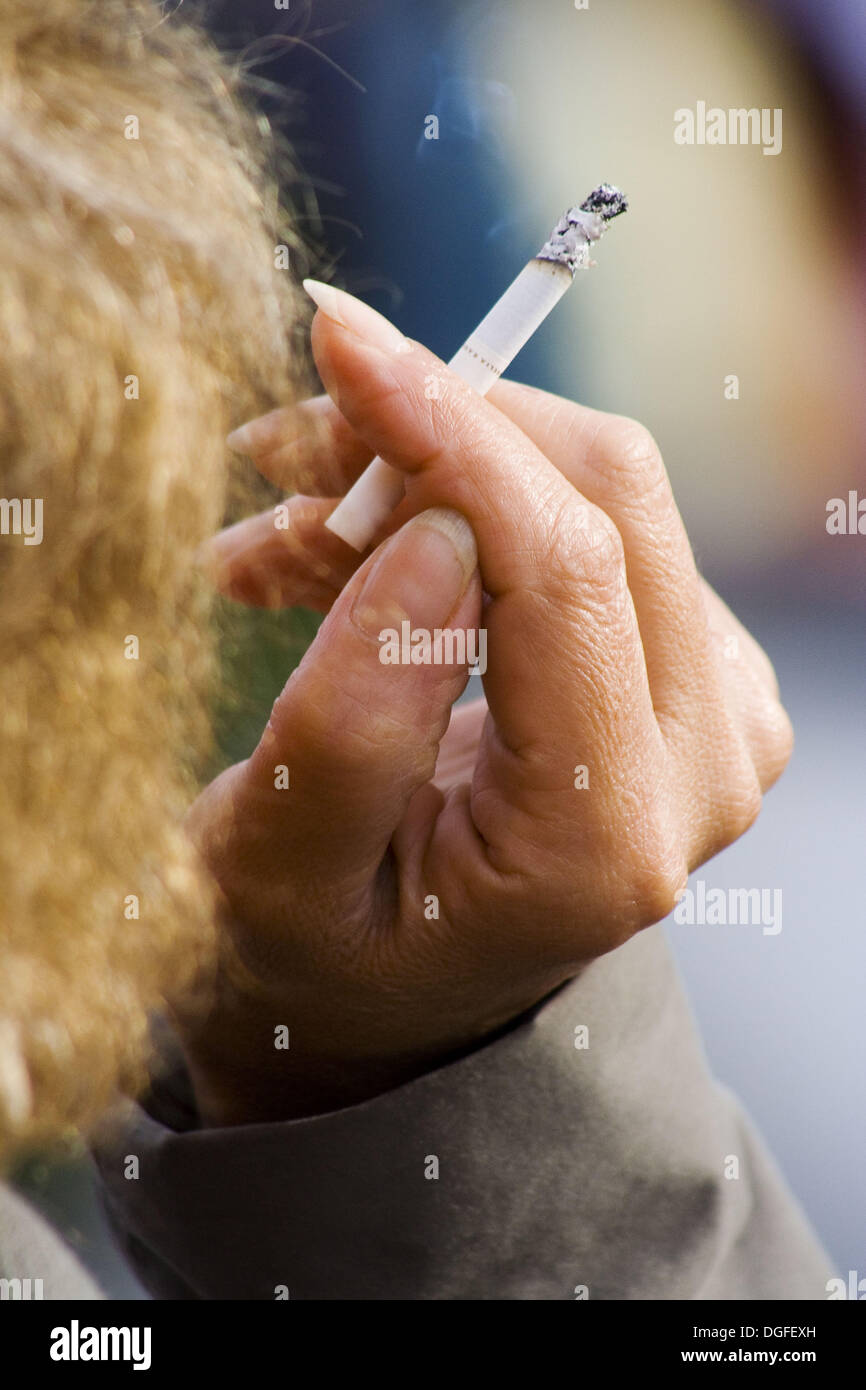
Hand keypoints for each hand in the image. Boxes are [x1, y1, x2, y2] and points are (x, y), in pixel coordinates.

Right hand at [178, 286, 791, 1125]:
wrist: (416, 985)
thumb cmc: (335, 944)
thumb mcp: (282, 867)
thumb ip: (349, 721)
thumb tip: (431, 529)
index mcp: (607, 836)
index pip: (564, 569)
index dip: (450, 429)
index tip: (337, 340)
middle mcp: (704, 768)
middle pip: (606, 497)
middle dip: (432, 435)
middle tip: (283, 456)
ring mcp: (721, 712)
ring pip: (599, 490)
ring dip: (433, 472)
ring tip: (289, 537)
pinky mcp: (702, 667)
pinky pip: (596, 525)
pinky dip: (469, 506)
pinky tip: (363, 554)